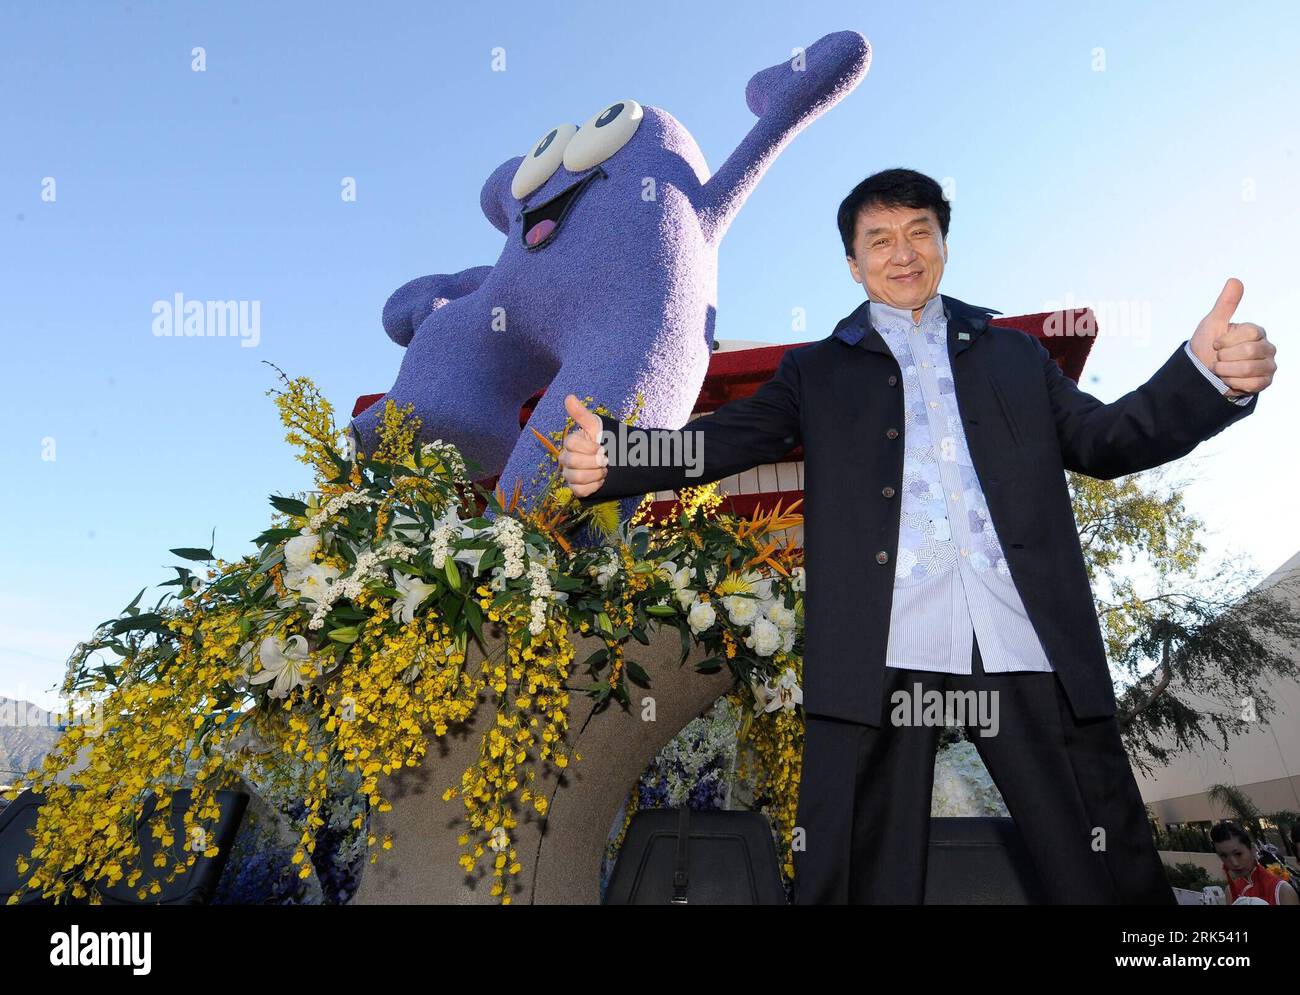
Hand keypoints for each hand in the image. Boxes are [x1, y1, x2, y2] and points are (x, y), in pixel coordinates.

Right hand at [560, 394, 608, 497]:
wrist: (618, 460)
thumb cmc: (605, 441)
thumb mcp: (596, 427)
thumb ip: (581, 414)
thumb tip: (569, 397)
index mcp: (570, 444)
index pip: (571, 444)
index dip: (588, 447)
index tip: (601, 447)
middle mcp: (566, 460)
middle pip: (572, 462)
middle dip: (593, 462)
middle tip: (606, 460)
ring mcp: (570, 475)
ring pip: (576, 478)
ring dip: (595, 475)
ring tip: (605, 471)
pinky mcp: (576, 489)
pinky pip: (579, 491)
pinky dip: (593, 486)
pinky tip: (601, 481)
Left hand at [1189, 278, 1276, 396]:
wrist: (1201, 372)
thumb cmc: (1208, 346)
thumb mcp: (1213, 323)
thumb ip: (1226, 304)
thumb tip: (1234, 280)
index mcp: (1256, 331)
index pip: (1250, 332)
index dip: (1227, 340)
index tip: (1215, 344)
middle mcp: (1267, 347)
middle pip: (1249, 350)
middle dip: (1225, 357)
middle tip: (1217, 358)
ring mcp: (1268, 365)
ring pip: (1248, 368)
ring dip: (1226, 370)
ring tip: (1220, 369)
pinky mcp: (1264, 382)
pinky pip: (1252, 384)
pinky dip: (1233, 382)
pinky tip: (1227, 379)